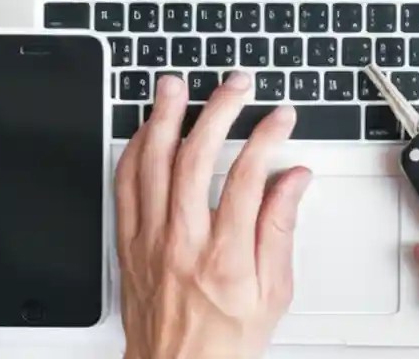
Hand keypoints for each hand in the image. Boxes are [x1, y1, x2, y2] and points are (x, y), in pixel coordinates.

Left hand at [115, 73, 312, 358]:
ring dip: (165, 117)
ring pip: (153, 164)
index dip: (266, 136)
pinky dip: (134, 150)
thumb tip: (293, 180)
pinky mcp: (129, 243)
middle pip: (197, 158)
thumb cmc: (224, 341)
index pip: (248, 176)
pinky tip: (146, 129)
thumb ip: (281, 229)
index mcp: (225, 256)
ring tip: (176, 86)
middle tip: (236, 85)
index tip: (280, 116)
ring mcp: (150, 240)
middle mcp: (182, 242)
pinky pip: (125, 185)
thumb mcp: (273, 294)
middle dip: (220, 110)